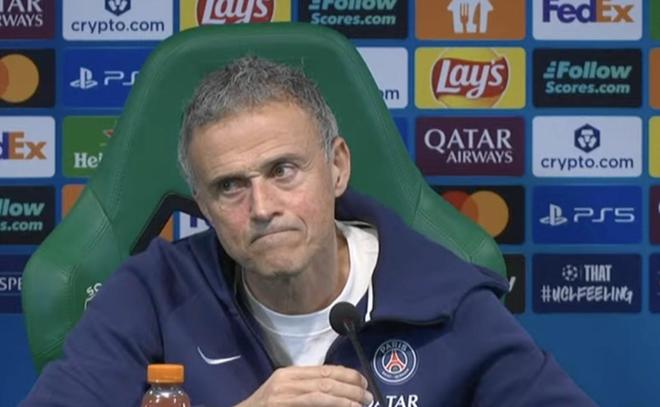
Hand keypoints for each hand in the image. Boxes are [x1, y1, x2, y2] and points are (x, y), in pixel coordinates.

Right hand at [236, 365, 373, 405]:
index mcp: (288, 373)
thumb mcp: (285, 395)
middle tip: (368, 395)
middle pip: (326, 378)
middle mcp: (286, 380)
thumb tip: (338, 391)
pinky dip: (333, 404)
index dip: (347, 374)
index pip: (323, 370)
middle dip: (351, 386)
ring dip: (347, 397)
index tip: (363, 380)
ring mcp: (283, 394)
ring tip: (362, 402)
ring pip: (322, 391)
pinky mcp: (281, 405)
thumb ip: (306, 390)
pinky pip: (313, 403)